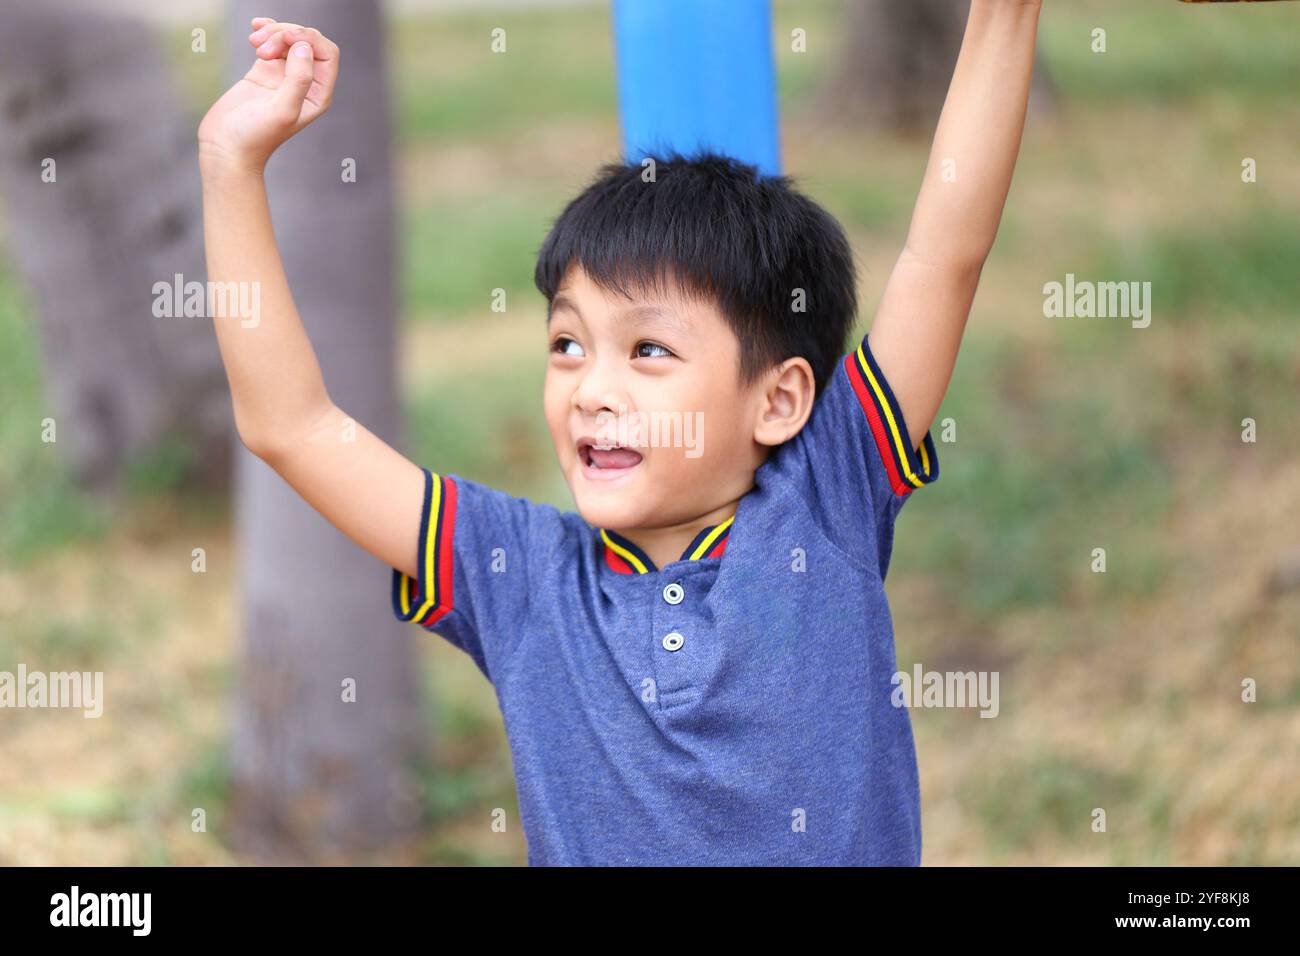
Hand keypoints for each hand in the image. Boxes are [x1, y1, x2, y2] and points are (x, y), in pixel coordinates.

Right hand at [198, 17, 339, 175]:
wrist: (227, 147)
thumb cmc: (255, 136)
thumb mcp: (282, 110)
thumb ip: (298, 79)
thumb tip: (304, 47)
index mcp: (317, 94)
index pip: (327, 53)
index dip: (309, 38)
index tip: (285, 38)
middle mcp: (305, 84)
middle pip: (308, 42)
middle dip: (287, 34)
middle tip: (262, 47)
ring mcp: (284, 76)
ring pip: (289, 39)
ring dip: (274, 33)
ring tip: (255, 43)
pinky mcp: (264, 70)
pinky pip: (272, 43)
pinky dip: (266, 31)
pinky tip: (255, 29)